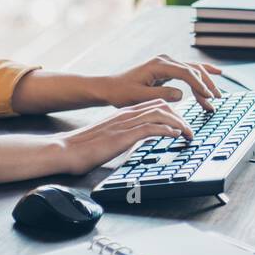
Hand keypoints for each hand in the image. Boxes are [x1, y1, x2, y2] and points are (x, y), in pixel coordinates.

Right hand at [54, 99, 194, 174]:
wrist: (65, 150)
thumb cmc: (83, 148)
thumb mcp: (109, 139)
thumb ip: (123, 137)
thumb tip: (135, 142)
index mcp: (123, 114)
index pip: (153, 105)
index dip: (171, 112)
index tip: (181, 123)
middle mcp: (126, 115)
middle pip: (161, 105)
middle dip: (180, 116)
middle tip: (189, 130)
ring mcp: (125, 123)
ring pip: (161, 114)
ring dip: (179, 123)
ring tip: (188, 134)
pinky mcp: (124, 135)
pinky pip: (152, 128)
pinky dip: (167, 130)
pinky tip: (175, 136)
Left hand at [103, 54, 223, 111]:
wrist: (111, 87)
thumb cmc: (122, 93)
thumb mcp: (140, 97)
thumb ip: (162, 95)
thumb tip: (181, 94)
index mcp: (159, 65)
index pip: (186, 73)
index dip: (199, 85)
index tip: (208, 97)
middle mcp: (165, 60)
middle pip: (193, 70)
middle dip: (207, 85)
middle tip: (216, 100)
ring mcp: (167, 63)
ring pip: (193, 70)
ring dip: (206, 83)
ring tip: (216, 97)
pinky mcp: (168, 69)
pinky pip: (189, 71)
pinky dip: (202, 74)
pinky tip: (217, 73)